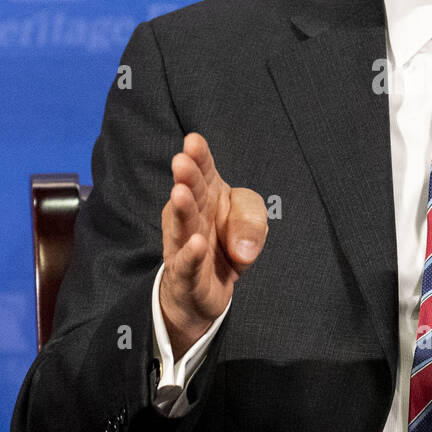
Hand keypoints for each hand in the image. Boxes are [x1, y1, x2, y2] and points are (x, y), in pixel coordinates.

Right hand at [158, 132, 267, 358]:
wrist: (204, 290)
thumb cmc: (225, 243)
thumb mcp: (250, 225)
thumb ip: (251, 222)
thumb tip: (243, 248)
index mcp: (208, 195)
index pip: (204, 172)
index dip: (199, 157)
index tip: (193, 141)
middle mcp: (192, 216)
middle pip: (192, 194)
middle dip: (188, 177)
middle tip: (182, 161)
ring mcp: (184, 244)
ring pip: (184, 225)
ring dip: (183, 209)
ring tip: (180, 192)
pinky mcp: (186, 275)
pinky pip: (188, 264)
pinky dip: (191, 255)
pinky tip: (195, 244)